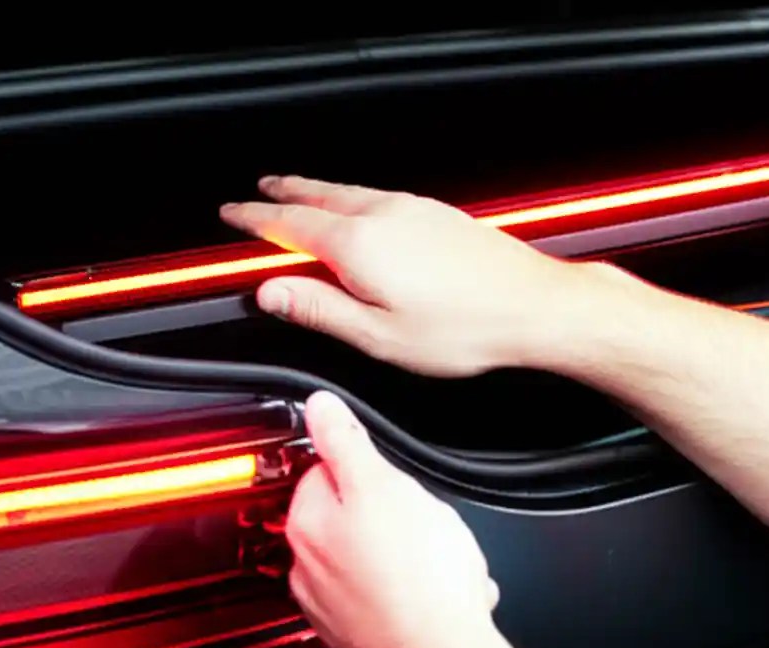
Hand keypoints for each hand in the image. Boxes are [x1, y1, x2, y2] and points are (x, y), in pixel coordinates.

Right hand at [220, 176, 626, 376]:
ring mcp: (417, 211)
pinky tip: (363, 211)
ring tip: (300, 192)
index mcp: (361, 247)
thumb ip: (321, 311)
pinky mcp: (441, 215)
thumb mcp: (379, 337)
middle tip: (260, 189)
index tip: (233, 214)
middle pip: (320, 196)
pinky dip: (355, 199)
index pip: (290, 224)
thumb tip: (274, 294)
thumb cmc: (467, 328)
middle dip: (285, 192)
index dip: (256, 219)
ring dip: (319, 191)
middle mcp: (386, 217)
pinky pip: (382, 198)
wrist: (535, 307)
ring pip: (352, 193)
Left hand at [286, 390, 501, 647]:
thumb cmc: (419, 580)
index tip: (390, 479)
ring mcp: (330, 606)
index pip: (325, 470)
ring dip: (407, 556)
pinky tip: (435, 594)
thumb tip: (320, 406)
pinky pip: (387, 598)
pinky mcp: (357, 636)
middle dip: (391, 514)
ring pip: (373, 559)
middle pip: (351, 515)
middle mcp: (307, 567)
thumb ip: (345, 441)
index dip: (367, 469)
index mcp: (307, 523)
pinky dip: (411, 594)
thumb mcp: (384, 485)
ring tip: (437, 563)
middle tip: (421, 522)